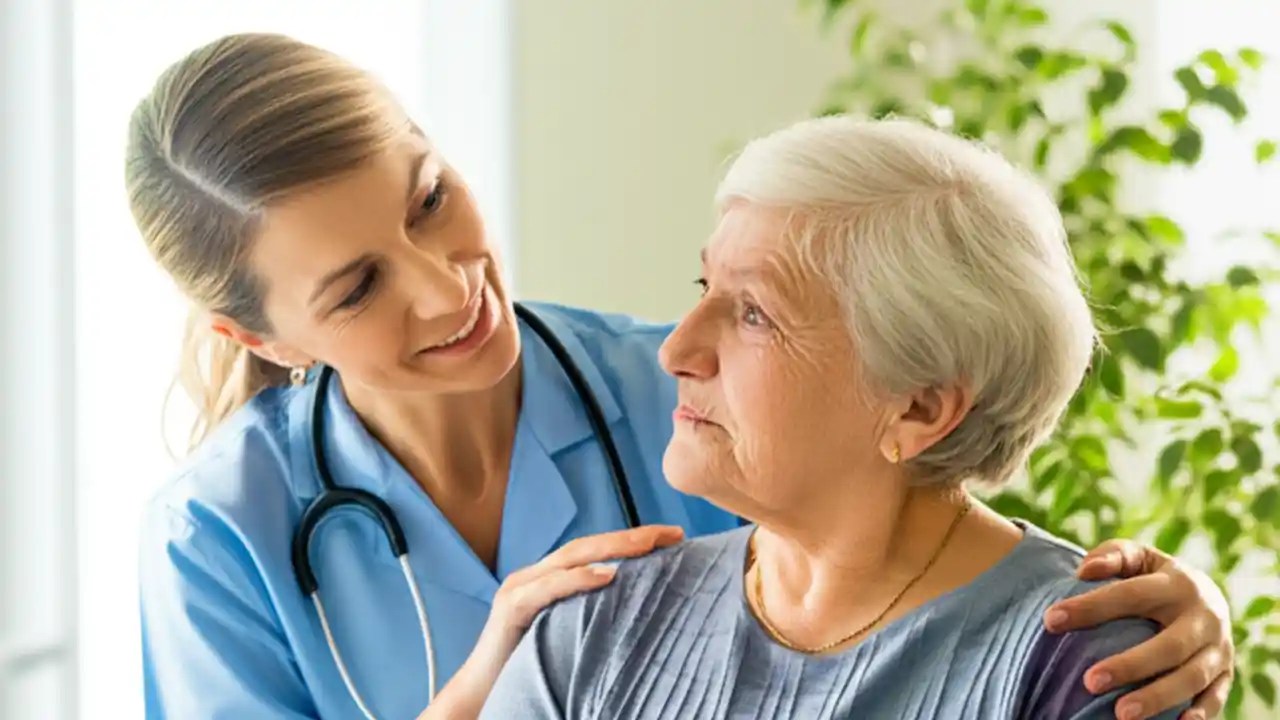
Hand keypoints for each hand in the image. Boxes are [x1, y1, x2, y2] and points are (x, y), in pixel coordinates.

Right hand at [418, 525, 685, 718]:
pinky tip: (607, 574)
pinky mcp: (510, 608)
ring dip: (612, 548)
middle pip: (588, 545)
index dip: (633, 541)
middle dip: (631, 537)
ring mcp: (520, 588)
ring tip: (648, 545)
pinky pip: (547, 588)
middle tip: (673, 534)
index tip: (675, 538)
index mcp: (549, 579)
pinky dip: (577, 578)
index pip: (596, 550)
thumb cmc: (530, 669)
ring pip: (570, 557)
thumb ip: (594, 615)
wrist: (482, 695)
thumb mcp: (569, 635)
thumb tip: (645, 610)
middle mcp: (534, 576)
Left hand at [1042, 539, 1233, 719]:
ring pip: (1191, 677)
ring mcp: (1218, 647)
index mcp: (1177, 583)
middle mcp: (1203, 616)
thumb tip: (1084, 571)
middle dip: (1130, 665)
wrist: (1207, 595)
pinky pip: (1216, 696)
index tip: (1050, 621)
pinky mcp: (1226, 672)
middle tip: (1089, 682)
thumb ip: (1111, 557)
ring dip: (1157, 697)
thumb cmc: (1153, 577)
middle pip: (1168, 645)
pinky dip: (1200, 713)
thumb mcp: (1137, 557)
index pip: (1130, 595)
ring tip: (1120, 714)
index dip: (1091, 607)